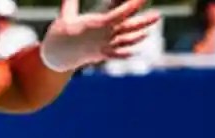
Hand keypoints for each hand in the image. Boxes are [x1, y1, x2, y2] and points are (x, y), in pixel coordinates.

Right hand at [39, 0, 160, 72]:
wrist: (56, 56)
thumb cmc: (59, 33)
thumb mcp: (66, 14)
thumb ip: (70, 1)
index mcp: (97, 24)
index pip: (121, 13)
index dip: (134, 5)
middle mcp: (104, 36)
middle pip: (129, 28)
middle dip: (144, 21)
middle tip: (159, 15)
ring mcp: (104, 47)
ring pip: (126, 42)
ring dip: (140, 36)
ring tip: (149, 30)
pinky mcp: (101, 55)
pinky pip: (118, 54)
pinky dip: (128, 52)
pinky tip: (137, 49)